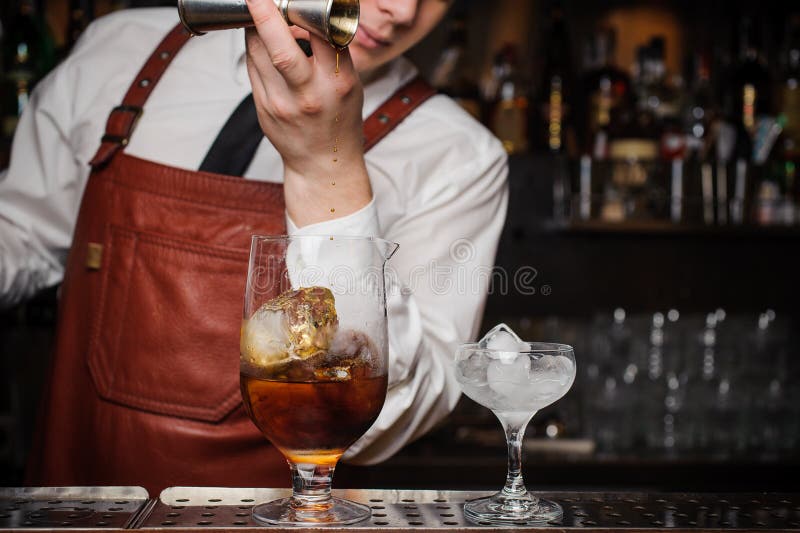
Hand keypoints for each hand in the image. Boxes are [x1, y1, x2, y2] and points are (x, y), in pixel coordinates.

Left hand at [244, 0, 371, 226]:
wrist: (323, 162)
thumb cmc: (339, 121)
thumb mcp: (350, 84)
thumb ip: (329, 52)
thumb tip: (301, 16)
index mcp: (338, 83)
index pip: (320, 36)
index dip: (303, 12)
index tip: (292, 1)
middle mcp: (309, 94)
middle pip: (280, 49)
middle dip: (265, 16)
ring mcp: (281, 104)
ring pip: (258, 54)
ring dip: (255, 27)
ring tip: (259, 13)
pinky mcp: (263, 109)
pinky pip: (252, 68)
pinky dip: (254, 48)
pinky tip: (259, 39)